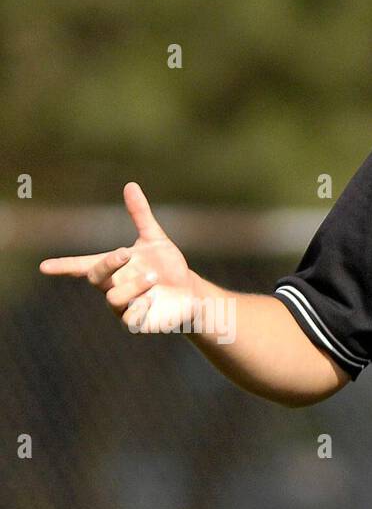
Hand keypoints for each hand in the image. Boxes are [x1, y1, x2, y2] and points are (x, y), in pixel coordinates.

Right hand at [40, 182, 200, 332]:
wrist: (190, 292)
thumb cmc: (168, 266)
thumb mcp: (155, 239)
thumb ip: (140, 215)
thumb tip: (131, 185)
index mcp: (112, 267)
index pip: (81, 266)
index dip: (63, 266)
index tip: (44, 266)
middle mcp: (112, 286)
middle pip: (95, 277)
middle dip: (107, 264)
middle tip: (126, 253)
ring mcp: (123, 306)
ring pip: (113, 298)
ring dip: (133, 286)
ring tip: (154, 278)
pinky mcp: (136, 323)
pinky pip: (130, 318)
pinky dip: (141, 305)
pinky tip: (154, 299)